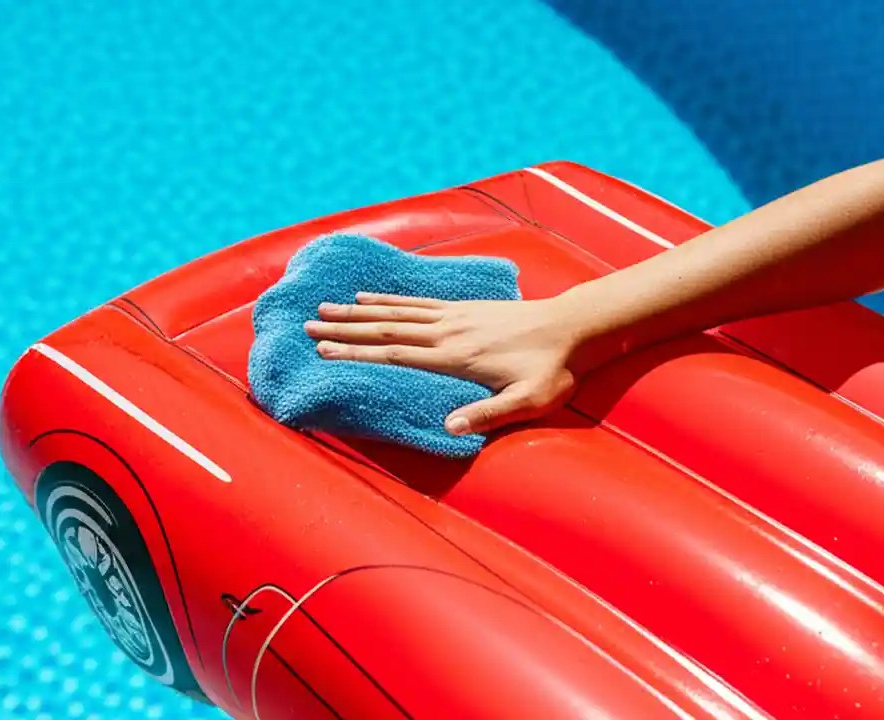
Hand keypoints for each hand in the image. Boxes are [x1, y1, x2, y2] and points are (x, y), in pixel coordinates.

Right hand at [303, 292, 582, 435]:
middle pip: (386, 328)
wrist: (574, 327)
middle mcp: (448, 332)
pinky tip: (370, 296)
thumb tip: (449, 428)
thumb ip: (489, 414)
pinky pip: (417, 301)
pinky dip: (390, 298)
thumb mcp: (527, 401)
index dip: (358, 352)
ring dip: (359, 311)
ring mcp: (454, 316)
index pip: (396, 354)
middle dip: (346, 328)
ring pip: (396, 311)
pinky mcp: (463, 307)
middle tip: (309, 326)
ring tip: (326, 308)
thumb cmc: (552, 370)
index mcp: (456, 358)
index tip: (325, 350)